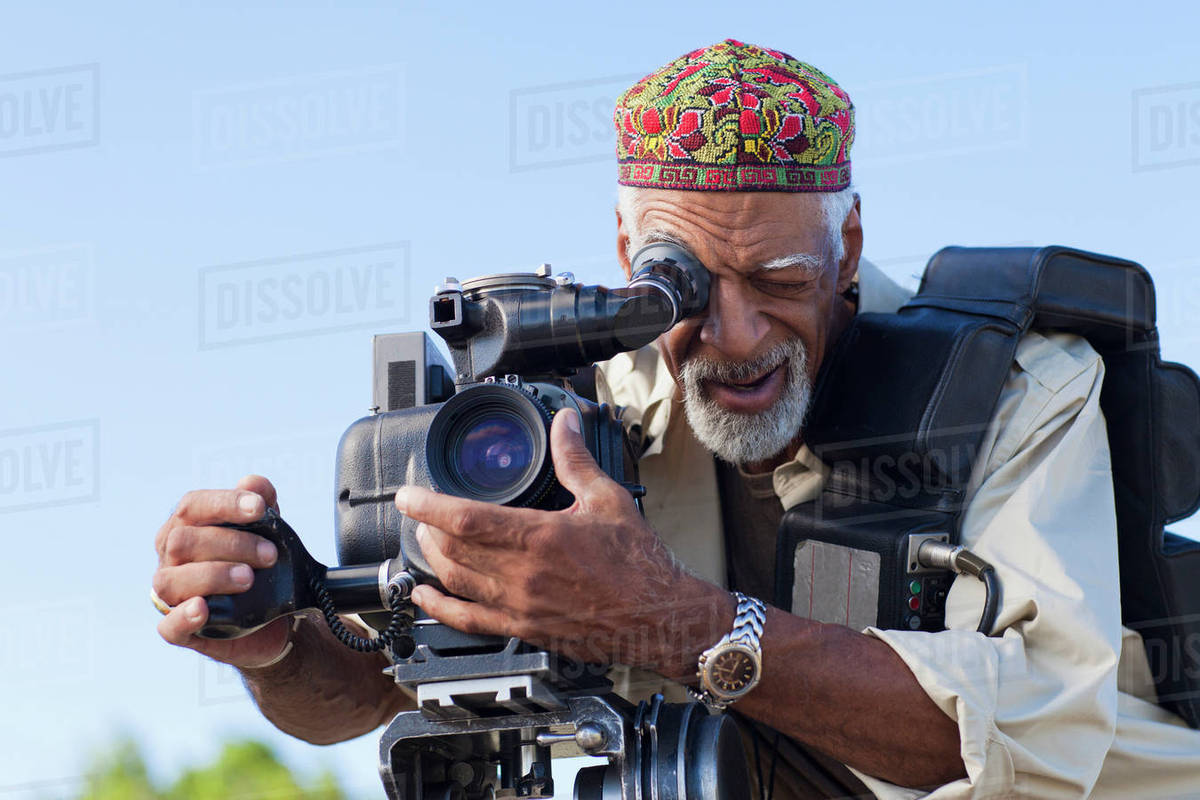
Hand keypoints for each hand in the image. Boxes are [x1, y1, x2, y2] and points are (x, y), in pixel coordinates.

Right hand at [153, 475, 291, 669]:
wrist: (274, 618)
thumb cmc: (259, 565)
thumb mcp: (267, 531)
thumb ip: (262, 504)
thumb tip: (253, 483)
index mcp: (186, 528)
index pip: (192, 506)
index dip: (224, 503)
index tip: (259, 507)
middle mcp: (171, 559)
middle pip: (182, 541)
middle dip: (231, 543)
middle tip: (270, 554)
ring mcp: (171, 596)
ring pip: (171, 580)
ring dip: (213, 575)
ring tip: (248, 578)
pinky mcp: (180, 631)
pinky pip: (168, 626)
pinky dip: (184, 616)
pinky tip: (203, 608)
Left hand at [397, 409, 733, 679]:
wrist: (660, 617)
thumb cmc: (640, 564)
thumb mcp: (606, 500)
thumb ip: (575, 459)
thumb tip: (565, 422)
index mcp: (540, 537)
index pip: (465, 518)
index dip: (428, 505)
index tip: (409, 494)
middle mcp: (522, 574)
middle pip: (452, 549)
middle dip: (429, 526)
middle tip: (423, 511)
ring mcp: (519, 606)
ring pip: (456, 581)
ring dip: (433, 558)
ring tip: (428, 539)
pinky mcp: (524, 628)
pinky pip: (469, 621)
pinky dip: (439, 607)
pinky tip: (426, 595)